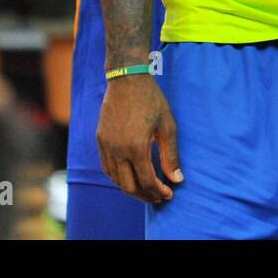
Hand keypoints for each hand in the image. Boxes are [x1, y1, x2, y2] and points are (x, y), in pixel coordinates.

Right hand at [97, 72, 182, 202]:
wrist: (127, 80)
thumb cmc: (152, 100)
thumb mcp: (167, 126)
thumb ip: (171, 155)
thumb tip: (177, 179)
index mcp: (136, 148)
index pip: (147, 181)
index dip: (158, 192)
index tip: (169, 194)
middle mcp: (117, 150)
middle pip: (128, 186)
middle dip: (145, 196)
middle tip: (158, 197)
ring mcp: (106, 146)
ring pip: (115, 179)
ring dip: (130, 188)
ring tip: (146, 189)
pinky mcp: (100, 140)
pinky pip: (107, 167)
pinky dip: (118, 177)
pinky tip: (130, 176)